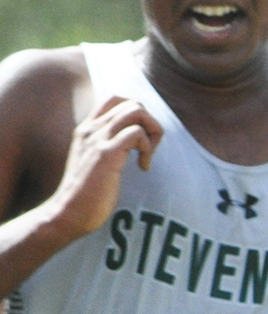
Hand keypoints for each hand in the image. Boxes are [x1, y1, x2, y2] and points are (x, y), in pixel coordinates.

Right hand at [45, 96, 162, 238]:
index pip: (115, 99)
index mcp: (87, 129)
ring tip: (146, 156)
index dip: (137, 112)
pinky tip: (143, 167)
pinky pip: (138, 134)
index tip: (140, 137)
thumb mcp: (97, 160)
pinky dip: (149, 149)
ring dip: (153, 132)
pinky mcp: (106, 154)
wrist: (67, 214)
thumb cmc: (87, 192)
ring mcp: (97, 140)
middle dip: (150, 123)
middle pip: (133, 104)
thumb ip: (111, 144)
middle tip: (148, 149)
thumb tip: (140, 135)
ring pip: (137, 111)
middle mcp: (91, 129)